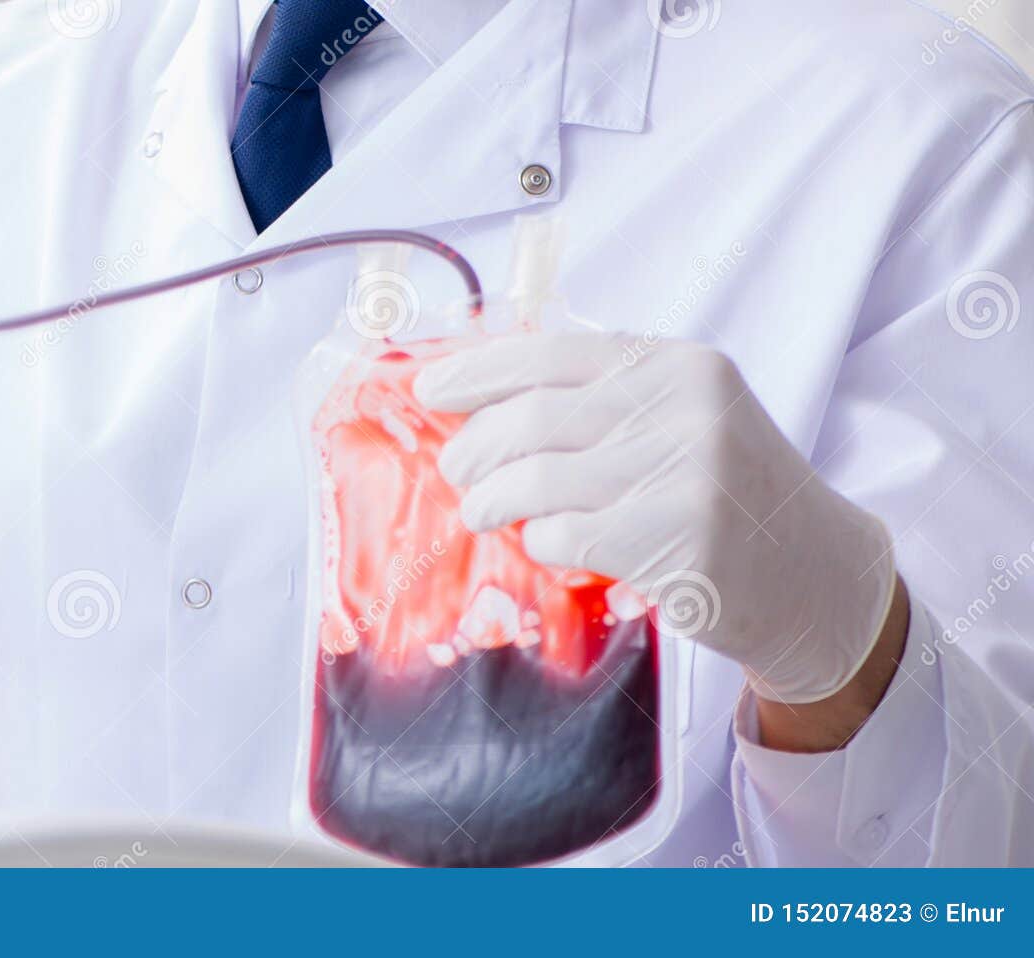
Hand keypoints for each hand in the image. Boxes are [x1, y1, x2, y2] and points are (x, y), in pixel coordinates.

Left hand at [414, 332, 897, 705]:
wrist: (815, 576)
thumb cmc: (728, 495)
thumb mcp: (684, 418)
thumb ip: (604, 399)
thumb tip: (484, 399)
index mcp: (677, 364)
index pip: (550, 354)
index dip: (478, 373)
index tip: (430, 391)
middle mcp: (683, 409)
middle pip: (532, 419)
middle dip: (474, 446)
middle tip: (456, 469)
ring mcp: (684, 475)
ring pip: (537, 481)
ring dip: (490, 500)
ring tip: (481, 510)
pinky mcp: (677, 542)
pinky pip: (565, 536)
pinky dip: (540, 542)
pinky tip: (548, 545)